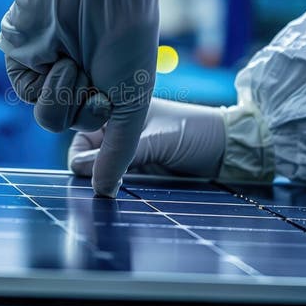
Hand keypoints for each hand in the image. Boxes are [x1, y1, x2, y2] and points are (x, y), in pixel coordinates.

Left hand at [0, 0, 159, 196]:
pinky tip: (61, 56)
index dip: (104, 122)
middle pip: (67, 126)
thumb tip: (104, 195)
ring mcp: (44, 68)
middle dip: (87, 109)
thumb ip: (118, 152)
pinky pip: (27, 95)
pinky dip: (49, 83)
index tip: (113, 101)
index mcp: (100, 84)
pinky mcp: (19, 58)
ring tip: (77, 62)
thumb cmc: (127, 37)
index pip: (93, 129)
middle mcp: (72, 78)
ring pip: (46, 118)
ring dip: (66, 96)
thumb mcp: (131, 103)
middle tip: (98, 79)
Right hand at [69, 97, 225, 179]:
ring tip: (109, 193)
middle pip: (87, 154)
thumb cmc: (196, 132)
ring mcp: (127, 152)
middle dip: (89, 170)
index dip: (79, 151)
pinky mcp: (138, 171)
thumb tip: (79, 169)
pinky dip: (114, 189)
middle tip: (98, 186)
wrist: (227, 151)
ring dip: (102, 181)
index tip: (86, 170)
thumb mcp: (157, 140)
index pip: (80, 132)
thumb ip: (120, 155)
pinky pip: (116, 182)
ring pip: (100, 171)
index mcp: (117, 109)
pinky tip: (118, 196)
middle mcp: (118, 129)